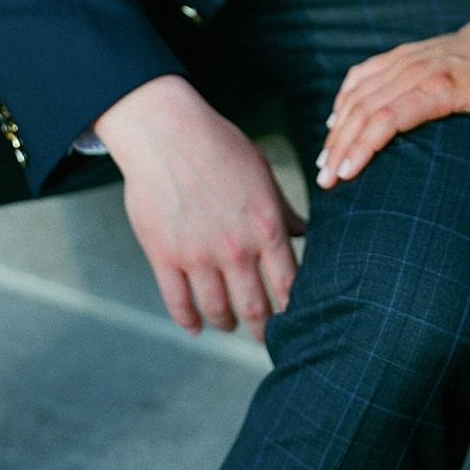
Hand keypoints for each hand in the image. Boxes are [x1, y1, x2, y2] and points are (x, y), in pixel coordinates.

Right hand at [95, 75, 304, 341]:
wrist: (166, 132)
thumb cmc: (219, 144)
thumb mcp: (262, 172)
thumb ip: (282, 209)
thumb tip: (304, 232)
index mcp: (265, 226)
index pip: (289, 283)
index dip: (295, 308)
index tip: (297, 318)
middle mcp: (235, 248)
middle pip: (255, 306)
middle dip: (264, 328)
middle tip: (268, 338)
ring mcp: (198, 256)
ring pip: (218, 310)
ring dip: (227, 323)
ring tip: (230, 325)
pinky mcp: (165, 258)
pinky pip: (179, 304)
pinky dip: (189, 322)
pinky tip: (196, 327)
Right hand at [316, 20, 469, 189]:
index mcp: (439, 85)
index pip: (389, 117)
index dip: (363, 145)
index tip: (345, 174)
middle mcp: (415, 70)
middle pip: (365, 109)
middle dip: (341, 145)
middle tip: (324, 180)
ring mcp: (404, 60)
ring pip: (359, 93)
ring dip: (338, 126)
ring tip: (322, 160)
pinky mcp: (401, 55)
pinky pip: (364, 74)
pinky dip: (345, 96)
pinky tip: (334, 119)